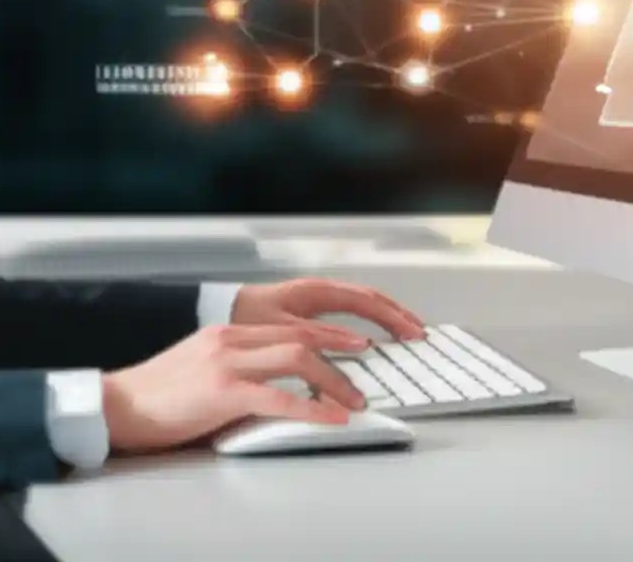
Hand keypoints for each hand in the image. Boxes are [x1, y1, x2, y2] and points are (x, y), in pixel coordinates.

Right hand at [103, 324, 363, 452]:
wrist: (119, 406)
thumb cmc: (158, 395)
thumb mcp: (202, 369)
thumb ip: (239, 368)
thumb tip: (278, 386)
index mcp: (227, 333)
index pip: (291, 326)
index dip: (329, 336)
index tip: (357, 345)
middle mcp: (230, 340)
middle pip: (302, 337)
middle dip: (342, 352)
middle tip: (367, 372)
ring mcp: (227, 363)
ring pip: (298, 360)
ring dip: (335, 381)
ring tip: (355, 402)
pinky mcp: (223, 391)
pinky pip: (280, 398)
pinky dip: (312, 409)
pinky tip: (331, 419)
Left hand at [230, 278, 425, 344]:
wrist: (213, 310)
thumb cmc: (242, 317)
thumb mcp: (283, 330)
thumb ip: (320, 337)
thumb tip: (361, 343)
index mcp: (314, 291)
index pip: (366, 301)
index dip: (392, 317)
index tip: (413, 334)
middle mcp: (316, 290)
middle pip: (367, 298)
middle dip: (396, 313)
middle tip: (419, 333)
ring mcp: (311, 297)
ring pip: (357, 302)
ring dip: (383, 315)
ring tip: (405, 330)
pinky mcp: (303, 309)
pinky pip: (344, 310)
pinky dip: (364, 319)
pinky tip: (371, 335)